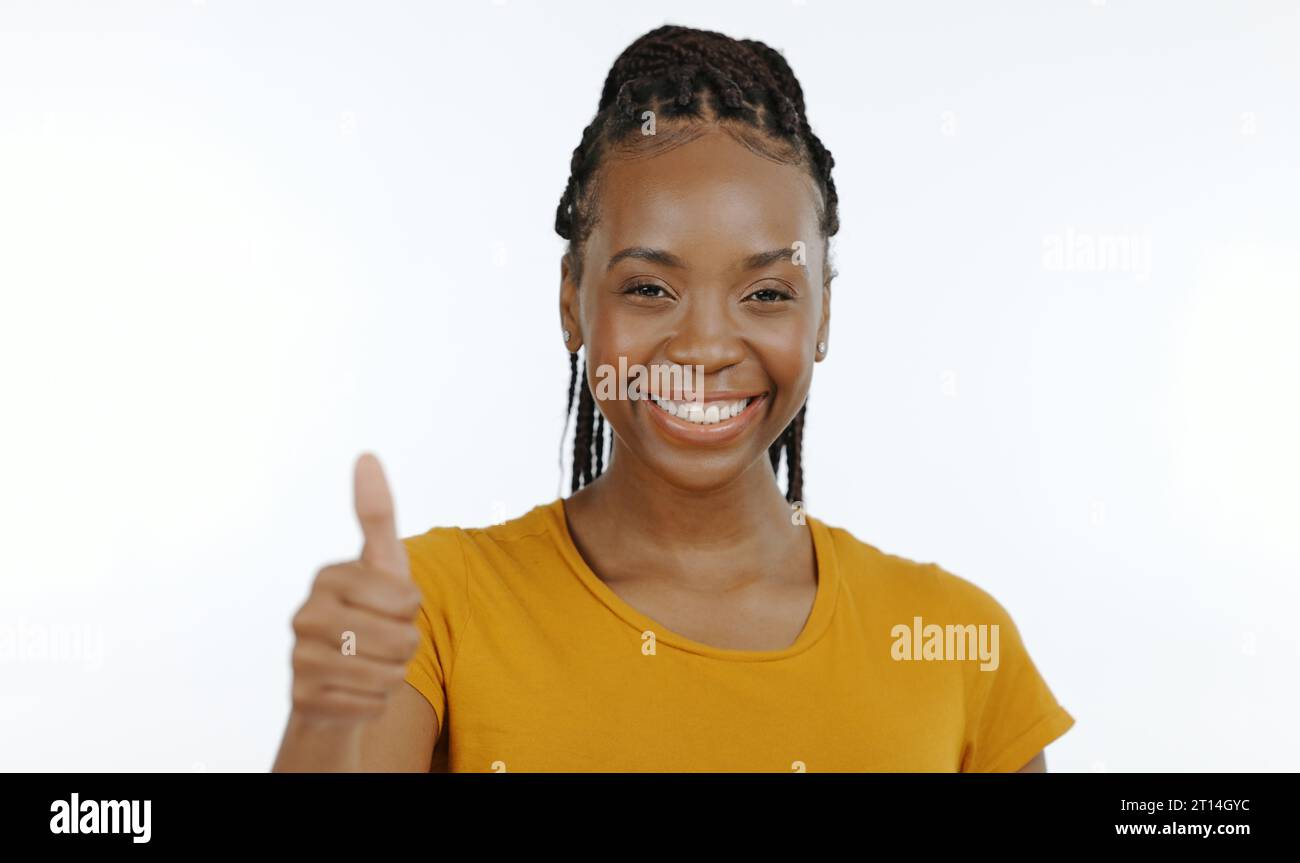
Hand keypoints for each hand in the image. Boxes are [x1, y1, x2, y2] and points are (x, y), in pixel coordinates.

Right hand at [287, 453, 422, 727]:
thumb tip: (366, 455)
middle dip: (406, 645)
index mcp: (329, 576)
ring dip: (392, 674)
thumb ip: (377, 514)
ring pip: (388, 675)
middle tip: (382, 640)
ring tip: (369, 663)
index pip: (406, 597)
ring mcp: (299, 659)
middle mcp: (305, 614)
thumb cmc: (368, 612)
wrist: (334, 679)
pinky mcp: (303, 700)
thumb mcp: (382, 564)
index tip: (389, 604)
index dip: (410, 607)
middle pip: (400, 638)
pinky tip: (353, 690)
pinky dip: (374, 702)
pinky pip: (372, 704)